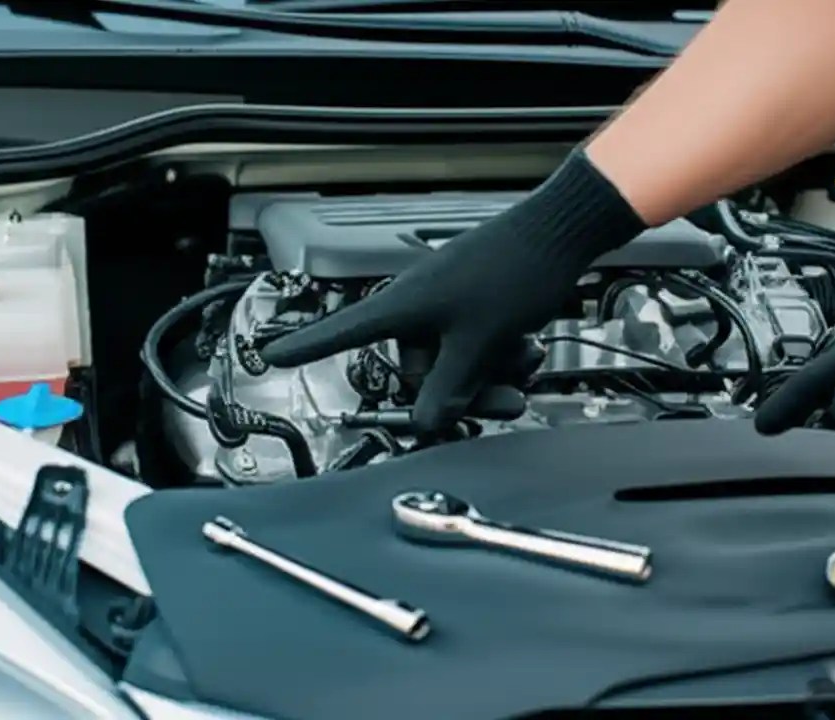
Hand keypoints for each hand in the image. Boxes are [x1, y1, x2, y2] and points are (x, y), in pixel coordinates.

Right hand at [259, 149, 645, 432]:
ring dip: (490, 375)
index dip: (306, 346)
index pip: (342, 331)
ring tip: (524, 364)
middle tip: (501, 400)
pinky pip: (475, 347)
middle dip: (461, 390)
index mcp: (403, 307)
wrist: (563, 230)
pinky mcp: (476, 304)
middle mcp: (419, 305)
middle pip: (419, 370)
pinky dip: (501, 356)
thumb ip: (448, 390)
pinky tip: (529, 350)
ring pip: (454, 363)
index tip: (271, 353)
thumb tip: (425, 424)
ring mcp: (449, 305)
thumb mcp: (478, 344)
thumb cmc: (515, 270)